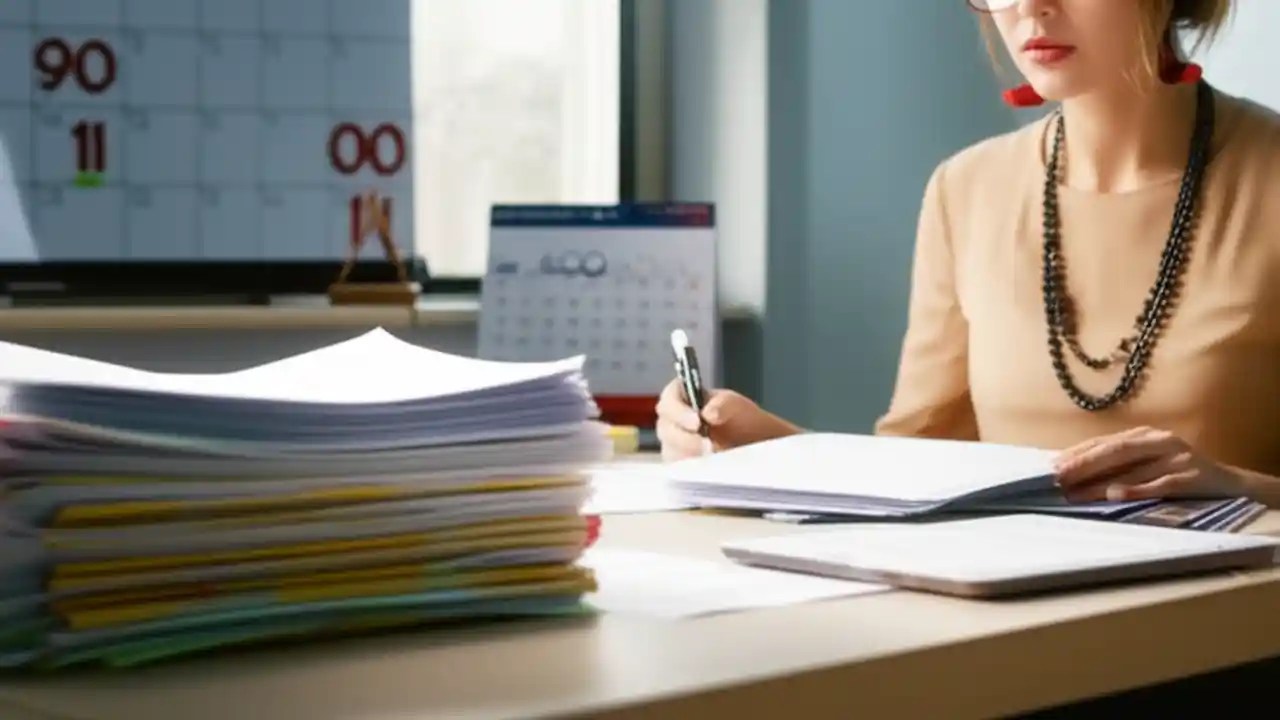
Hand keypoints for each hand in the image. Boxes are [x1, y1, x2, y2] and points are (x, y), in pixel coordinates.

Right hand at [654, 379, 796, 461]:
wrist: (753, 444)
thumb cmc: (741, 420)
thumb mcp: (736, 406)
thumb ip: (723, 404)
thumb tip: (708, 413)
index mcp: (683, 396)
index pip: (669, 397)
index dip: (677, 410)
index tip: (696, 422)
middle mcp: (674, 419)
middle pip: (665, 426)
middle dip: (684, 438)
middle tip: (706, 445)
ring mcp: (674, 442)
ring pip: (668, 449)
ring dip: (687, 454)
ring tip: (710, 457)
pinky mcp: (679, 462)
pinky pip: (676, 466)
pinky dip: (689, 468)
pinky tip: (705, 467)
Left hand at [1053, 426, 1244, 502]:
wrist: (1231, 483)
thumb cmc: (1179, 474)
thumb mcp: (1150, 462)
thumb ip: (1119, 464)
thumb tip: (1073, 472)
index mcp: (1145, 435)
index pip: (1103, 442)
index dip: (1076, 453)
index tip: (1050, 467)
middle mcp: (1159, 441)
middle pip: (1115, 450)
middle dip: (1082, 464)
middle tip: (1057, 478)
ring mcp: (1176, 458)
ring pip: (1132, 469)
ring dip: (1101, 482)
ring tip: (1075, 493)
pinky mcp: (1191, 477)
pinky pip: (1160, 484)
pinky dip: (1137, 490)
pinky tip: (1117, 496)